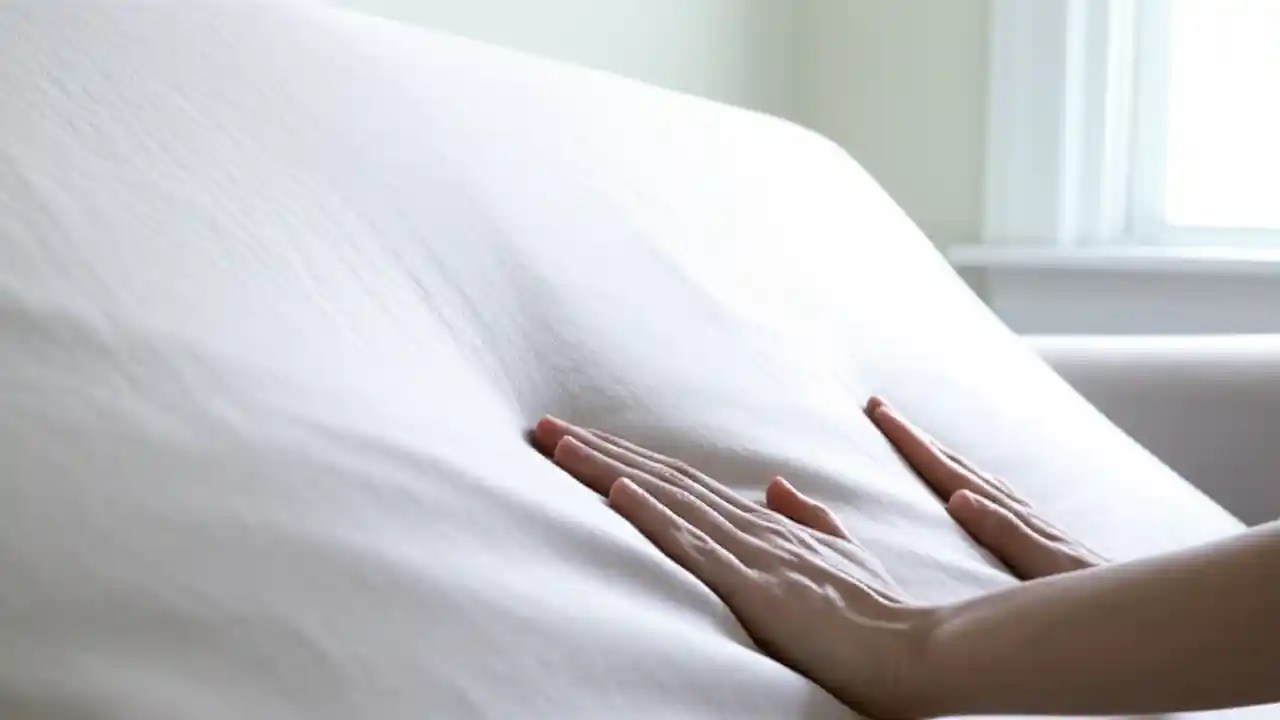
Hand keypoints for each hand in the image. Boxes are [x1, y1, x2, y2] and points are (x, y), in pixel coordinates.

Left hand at [531, 416, 937, 718]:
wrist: (914, 652)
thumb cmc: (877, 612)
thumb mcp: (842, 555)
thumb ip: (809, 517)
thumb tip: (776, 484)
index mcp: (764, 524)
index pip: (682, 482)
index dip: (630, 459)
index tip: (583, 440)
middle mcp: (750, 527)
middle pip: (660, 478)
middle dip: (598, 451)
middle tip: (542, 428)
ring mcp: (752, 554)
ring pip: (667, 499)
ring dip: (608, 470)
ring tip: (556, 445)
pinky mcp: (755, 589)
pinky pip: (695, 546)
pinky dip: (653, 516)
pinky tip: (617, 491)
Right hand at [865, 397, 1104, 578]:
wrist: (1148, 614)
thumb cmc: (1096, 602)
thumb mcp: (1048, 572)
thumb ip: (1005, 534)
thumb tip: (958, 497)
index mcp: (1012, 518)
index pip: (948, 472)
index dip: (911, 442)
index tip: (879, 412)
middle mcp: (1020, 513)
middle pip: (956, 464)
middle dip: (916, 436)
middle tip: (879, 406)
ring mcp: (1032, 524)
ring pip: (973, 477)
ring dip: (939, 454)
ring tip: (913, 437)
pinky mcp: (1043, 540)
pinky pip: (993, 498)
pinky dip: (969, 481)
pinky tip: (969, 487)